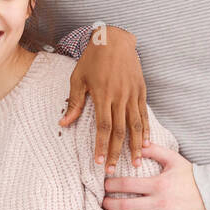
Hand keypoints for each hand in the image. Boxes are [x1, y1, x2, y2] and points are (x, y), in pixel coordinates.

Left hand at [60, 26, 148, 174]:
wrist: (114, 40)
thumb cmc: (92, 59)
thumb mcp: (78, 78)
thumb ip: (74, 103)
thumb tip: (63, 124)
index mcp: (102, 95)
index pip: (103, 126)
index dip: (101, 145)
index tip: (98, 161)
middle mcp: (119, 97)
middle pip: (119, 130)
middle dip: (116, 152)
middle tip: (113, 170)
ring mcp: (132, 94)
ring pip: (135, 125)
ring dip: (135, 146)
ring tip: (136, 163)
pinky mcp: (141, 91)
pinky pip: (144, 114)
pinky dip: (146, 130)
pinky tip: (146, 143)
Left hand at [102, 144, 209, 209]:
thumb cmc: (192, 175)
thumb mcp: (173, 159)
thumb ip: (154, 150)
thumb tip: (138, 144)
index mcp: (158, 184)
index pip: (126, 185)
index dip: (111, 185)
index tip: (104, 186)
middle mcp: (159, 201)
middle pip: (126, 205)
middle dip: (109, 204)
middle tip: (102, 203)